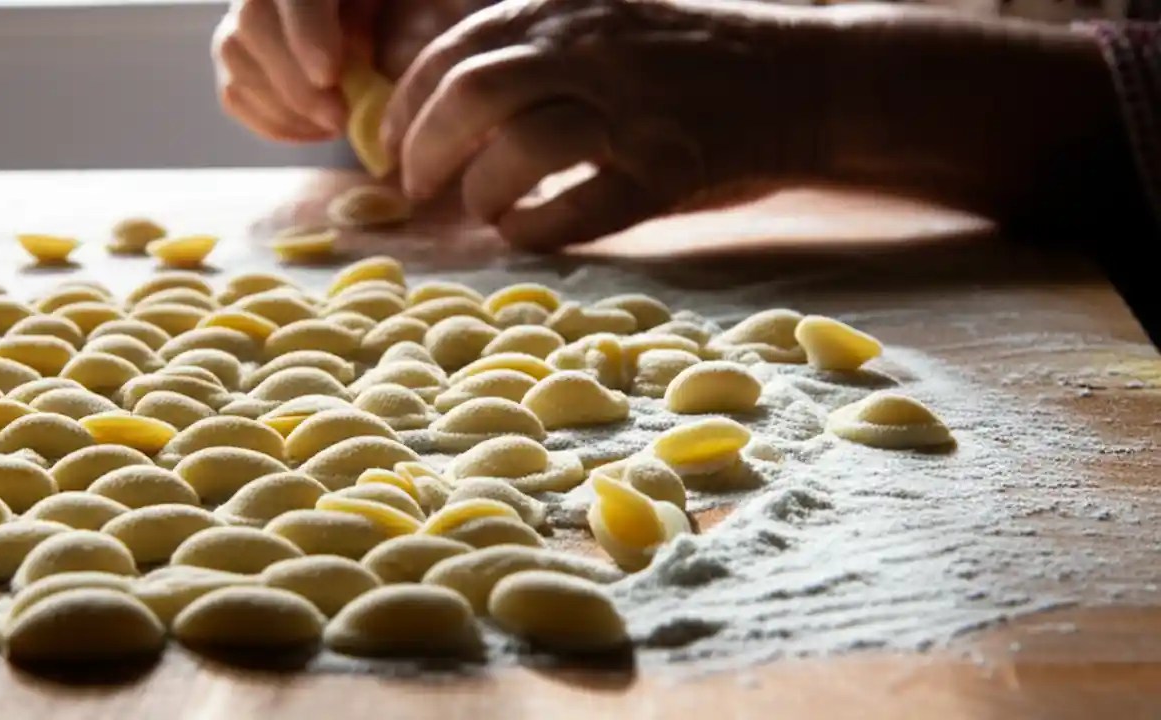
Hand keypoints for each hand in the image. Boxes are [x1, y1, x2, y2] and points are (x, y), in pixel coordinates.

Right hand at [212, 0, 494, 142]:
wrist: (389, 20)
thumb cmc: (419, 11)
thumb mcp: (425, 7)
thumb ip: (417, 27)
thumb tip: (400, 61)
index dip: (306, 32)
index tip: (329, 75)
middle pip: (251, 23)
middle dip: (294, 81)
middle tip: (339, 119)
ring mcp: (247, 17)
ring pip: (236, 56)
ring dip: (284, 104)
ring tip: (335, 123)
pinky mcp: (242, 55)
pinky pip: (235, 91)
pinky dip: (273, 120)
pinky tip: (316, 129)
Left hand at [384, 0, 834, 249]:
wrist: (796, 80)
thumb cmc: (686, 58)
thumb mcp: (602, 19)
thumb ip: (530, 46)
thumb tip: (441, 108)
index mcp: (566, 6)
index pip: (455, 52)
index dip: (409, 107)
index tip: (392, 146)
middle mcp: (592, 47)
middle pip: (472, 95)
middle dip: (425, 151)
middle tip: (416, 188)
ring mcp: (632, 108)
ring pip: (520, 150)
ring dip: (482, 193)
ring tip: (483, 211)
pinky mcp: (666, 168)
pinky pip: (577, 209)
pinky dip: (537, 229)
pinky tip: (527, 232)